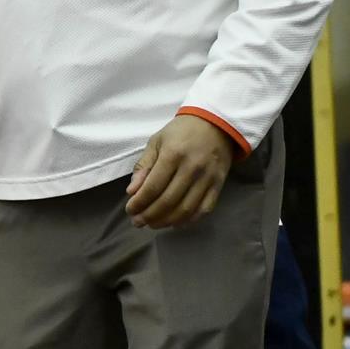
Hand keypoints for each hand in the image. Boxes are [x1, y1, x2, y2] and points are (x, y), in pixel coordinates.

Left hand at [125, 114, 236, 228]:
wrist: (216, 124)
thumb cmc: (180, 132)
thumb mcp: (156, 142)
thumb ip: (143, 166)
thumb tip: (132, 192)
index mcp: (173, 155)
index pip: (153, 186)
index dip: (140, 202)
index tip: (130, 210)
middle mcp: (192, 168)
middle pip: (169, 200)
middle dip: (150, 215)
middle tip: (138, 222)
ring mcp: (208, 178)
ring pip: (186, 208)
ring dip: (167, 221)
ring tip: (153, 224)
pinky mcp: (219, 185)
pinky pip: (205, 209)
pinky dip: (190, 220)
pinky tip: (176, 223)